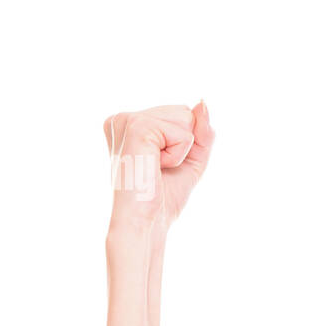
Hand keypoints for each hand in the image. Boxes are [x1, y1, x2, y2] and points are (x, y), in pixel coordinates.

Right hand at [104, 101, 215, 236]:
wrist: (145, 223)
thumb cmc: (162, 198)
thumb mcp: (191, 158)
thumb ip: (201, 130)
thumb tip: (202, 102)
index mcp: (127, 123)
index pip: (179, 114)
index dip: (184, 144)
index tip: (160, 166)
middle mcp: (122, 118)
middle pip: (183, 111)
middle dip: (185, 144)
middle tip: (159, 169)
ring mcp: (126, 120)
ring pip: (185, 118)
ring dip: (182, 150)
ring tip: (156, 168)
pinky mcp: (136, 127)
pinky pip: (183, 133)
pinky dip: (179, 154)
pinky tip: (156, 167)